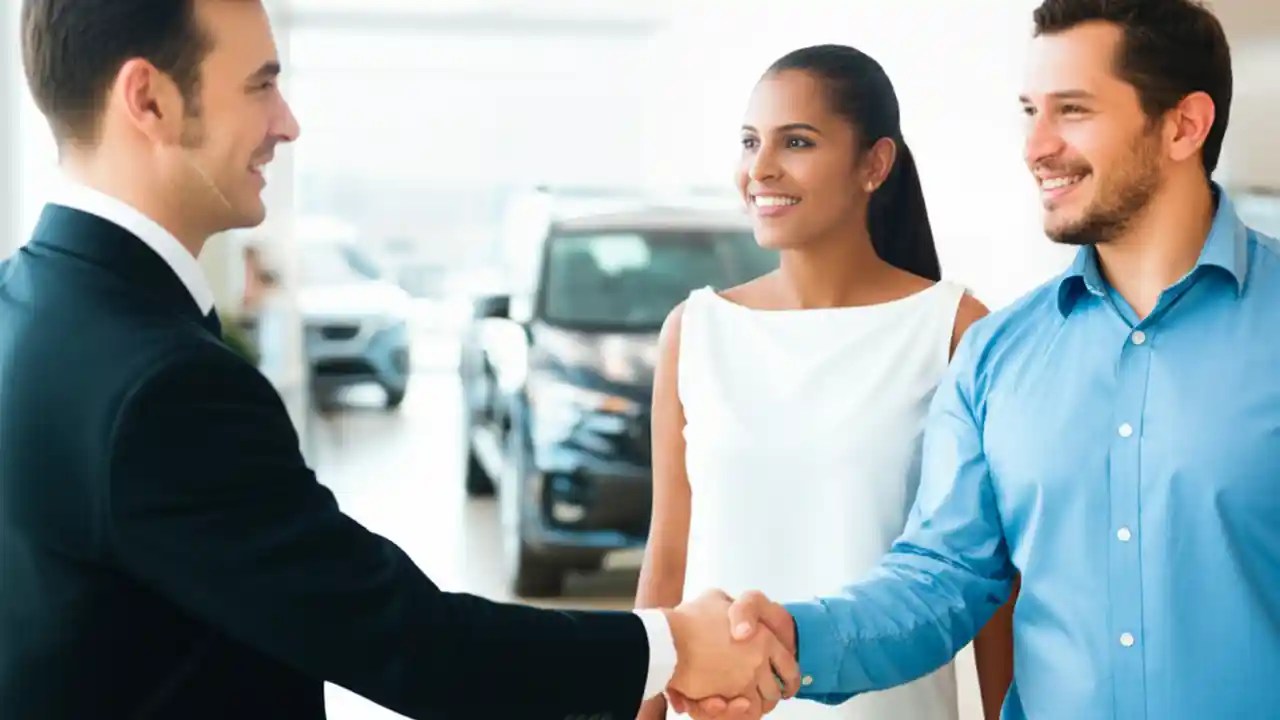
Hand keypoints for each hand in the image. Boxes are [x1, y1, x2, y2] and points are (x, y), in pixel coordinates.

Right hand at [668, 590, 799, 718]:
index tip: (786, 685)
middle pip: (777, 689)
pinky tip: (731, 706)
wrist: (668, 640)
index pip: (789, 665)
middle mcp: (761, 657)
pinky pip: (747, 712)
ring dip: (755, 706)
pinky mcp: (733, 693)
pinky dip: (741, 713)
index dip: (788, 679)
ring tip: (744, 704)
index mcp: (764, 635)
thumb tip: (729, 604)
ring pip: (764, 704)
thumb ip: (728, 603)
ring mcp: (748, 677)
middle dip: (770, 696)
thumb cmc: (687, 621)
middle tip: (763, 698)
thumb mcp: (714, 599)